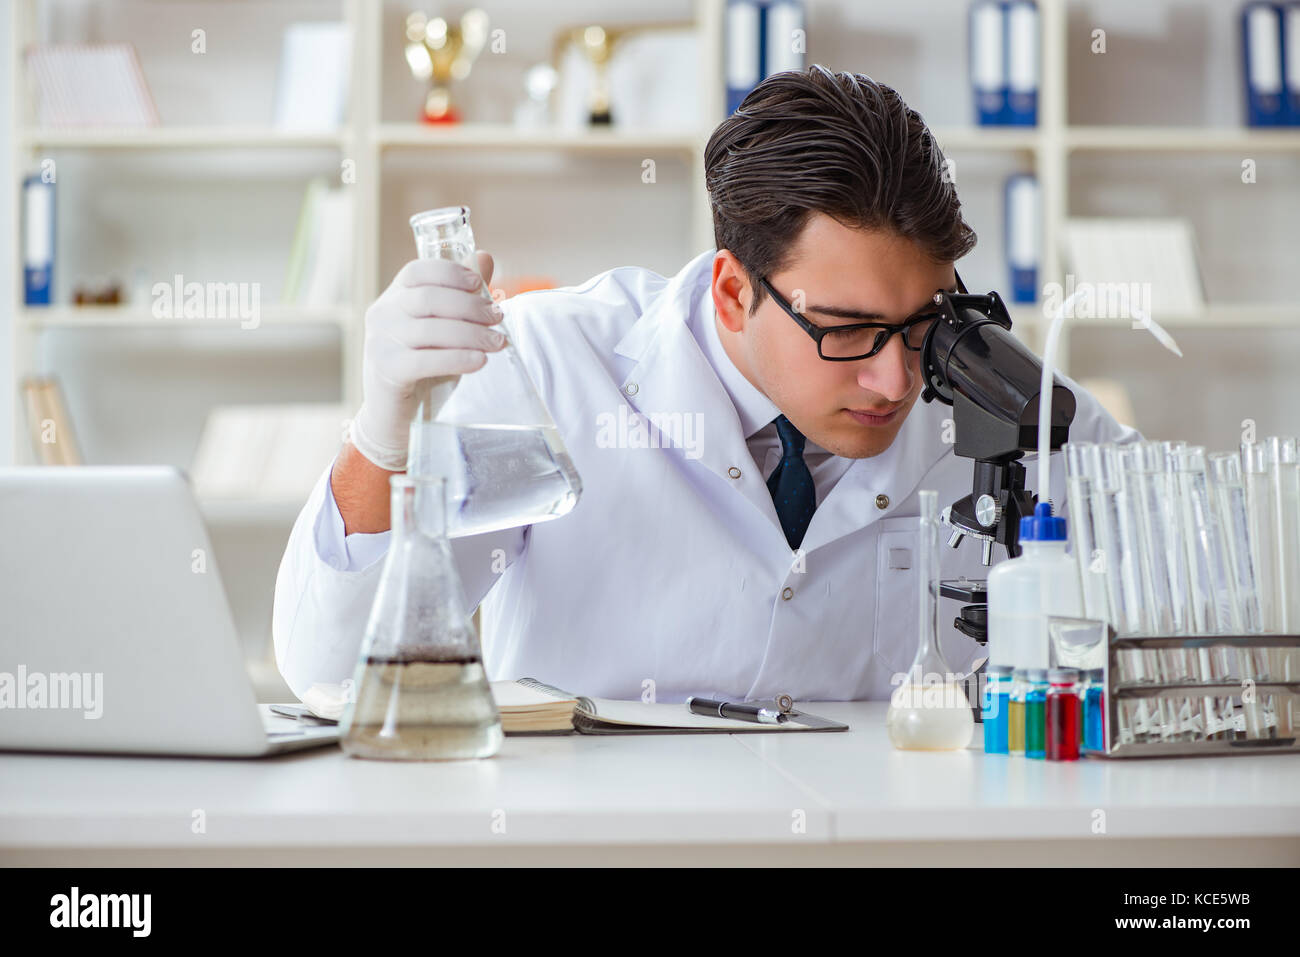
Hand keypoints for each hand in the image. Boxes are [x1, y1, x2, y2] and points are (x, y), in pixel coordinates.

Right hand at [349, 251, 504, 469]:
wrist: (394, 415)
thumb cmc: (423, 366)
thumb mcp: (444, 328)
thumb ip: (462, 294)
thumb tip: (485, 257)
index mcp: (394, 298)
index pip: (416, 271)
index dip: (449, 272)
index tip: (478, 283)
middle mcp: (382, 315)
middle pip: (428, 299)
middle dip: (470, 307)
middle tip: (498, 318)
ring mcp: (380, 343)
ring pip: (430, 329)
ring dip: (471, 334)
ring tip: (498, 343)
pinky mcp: (387, 372)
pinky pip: (425, 360)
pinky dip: (457, 359)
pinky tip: (480, 361)